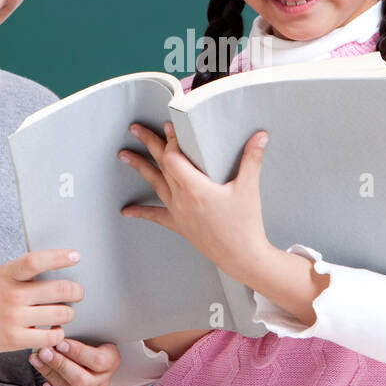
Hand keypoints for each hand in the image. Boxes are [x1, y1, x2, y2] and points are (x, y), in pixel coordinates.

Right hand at [0, 249, 82, 353]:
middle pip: (59, 290)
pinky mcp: (16, 339)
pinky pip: (51, 337)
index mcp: (9, 274)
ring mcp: (14, 318)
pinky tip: (54, 329)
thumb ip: (26, 273)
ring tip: (64, 313)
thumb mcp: (2, 275)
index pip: (36, 261)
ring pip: (61, 314)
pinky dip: (59, 334)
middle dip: (76, 291)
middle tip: (77, 293)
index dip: (59, 257)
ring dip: (68, 313)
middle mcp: (13, 295)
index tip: (75, 256)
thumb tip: (59, 266)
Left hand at [29, 339, 121, 385]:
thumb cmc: (86, 338)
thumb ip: (75, 331)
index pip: (97, 361)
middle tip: (44, 351)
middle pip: (81, 380)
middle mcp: (103, 380)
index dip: (77, 352)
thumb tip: (54, 328)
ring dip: (50, 375)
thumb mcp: (86, 332)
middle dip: (59, 365)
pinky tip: (45, 385)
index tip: (60, 342)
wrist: (85, 354)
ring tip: (37, 360)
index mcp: (111, 360)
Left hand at [119, 122, 271, 279]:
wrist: (242, 257)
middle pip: (161, 165)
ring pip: (155, 184)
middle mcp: (182, 199)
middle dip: (148, 144)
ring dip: (140, 167)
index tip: (170, 127)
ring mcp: (178, 212)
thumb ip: (252, 159)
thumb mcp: (249, 188)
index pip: (174, 157)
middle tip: (136, 129)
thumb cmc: (245, 225)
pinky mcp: (180, 225)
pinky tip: (127, 211)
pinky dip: (141, 212)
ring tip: (125, 155)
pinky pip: (156, 216)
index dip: (171, 140)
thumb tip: (260, 136)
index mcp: (195, 188)